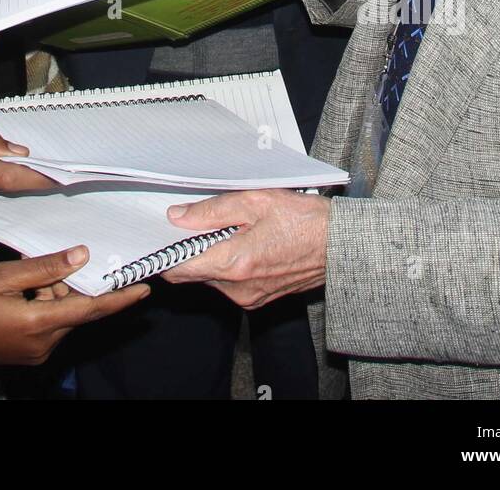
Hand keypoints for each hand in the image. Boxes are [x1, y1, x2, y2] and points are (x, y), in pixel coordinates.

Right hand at [0, 248, 148, 397]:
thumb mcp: (2, 276)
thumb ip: (44, 267)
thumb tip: (81, 255)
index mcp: (40, 322)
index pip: (91, 308)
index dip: (121, 298)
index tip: (146, 287)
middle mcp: (45, 342)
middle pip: (78, 308)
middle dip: (74, 284)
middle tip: (55, 264)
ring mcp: (39, 350)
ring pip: (65, 314)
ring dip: (55, 292)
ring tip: (23, 279)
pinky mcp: (31, 351)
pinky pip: (52, 322)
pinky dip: (47, 303)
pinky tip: (22, 292)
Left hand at [163, 191, 329, 309]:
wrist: (342, 247)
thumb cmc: (305, 220)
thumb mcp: (256, 201)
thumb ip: (213, 210)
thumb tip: (177, 217)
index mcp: (234, 264)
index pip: (180, 268)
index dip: (164, 252)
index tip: (157, 235)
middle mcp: (238, 289)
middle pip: (194, 272)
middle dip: (191, 248)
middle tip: (195, 219)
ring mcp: (250, 298)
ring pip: (213, 277)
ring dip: (212, 255)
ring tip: (230, 226)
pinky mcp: (261, 298)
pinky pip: (231, 283)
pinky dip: (230, 264)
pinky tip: (245, 240)